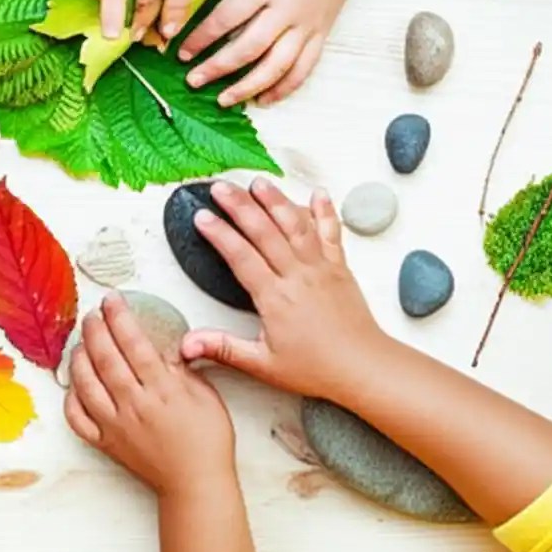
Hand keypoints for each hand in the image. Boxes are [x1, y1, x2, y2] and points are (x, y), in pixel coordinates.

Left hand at [65, 293, 234, 495]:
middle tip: (92, 313)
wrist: (196, 483)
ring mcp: (116, 425)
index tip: (112, 300)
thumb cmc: (207, 440)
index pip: (134, 344)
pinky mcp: (106, 443)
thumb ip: (182, 368)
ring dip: (79, 358)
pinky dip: (71, 399)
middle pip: (106, 358)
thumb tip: (164, 343)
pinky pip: (78, 419)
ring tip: (80, 341)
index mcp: (162, 390)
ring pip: (86, 385)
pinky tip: (74, 383)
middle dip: (95, 329)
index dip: (120, 318)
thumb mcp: (205, 395)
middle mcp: (135, 405)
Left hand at [178, 0, 368, 105]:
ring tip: (224, 100)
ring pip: (276, 67)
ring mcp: (307, 25)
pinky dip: (284, 88)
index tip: (182, 53)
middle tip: (193, 81)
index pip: (227, 19)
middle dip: (217, 69)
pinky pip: (303, 68)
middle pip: (248, 49)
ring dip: (248, 87)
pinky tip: (263, 99)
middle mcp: (287, 9)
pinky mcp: (322, 33)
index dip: (201, 39)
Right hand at [179, 179, 389, 401]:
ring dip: (276, 201)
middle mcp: (298, 276)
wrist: (364, 367)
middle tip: (220, 187)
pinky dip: (324, 211)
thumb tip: (187, 345)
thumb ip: (223, 348)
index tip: (201, 216)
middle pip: (265, 231)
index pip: (241, 257)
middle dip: (240, 205)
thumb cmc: (316, 368)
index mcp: (276, 298)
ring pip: (295, 225)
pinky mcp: (339, 268)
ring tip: (258, 182)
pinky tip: (317, 193)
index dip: (219, 234)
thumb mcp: (262, 364)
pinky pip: (331, 233)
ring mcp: (321, 268)